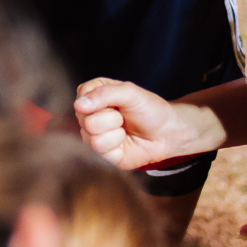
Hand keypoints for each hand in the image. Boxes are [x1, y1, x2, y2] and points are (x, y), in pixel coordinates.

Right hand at [74, 77, 218, 169]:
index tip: (118, 101)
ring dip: (116, 132)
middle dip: (111, 118)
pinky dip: (117, 145)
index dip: (102, 101)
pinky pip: (99, 151)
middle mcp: (89, 116)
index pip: (82, 97)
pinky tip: (124, 141)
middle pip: (86, 120)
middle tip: (124, 117)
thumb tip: (79, 104)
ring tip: (125, 129)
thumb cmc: (150, 109)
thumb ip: (105, 94)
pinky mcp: (102, 154)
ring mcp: (93, 136)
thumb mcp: (131, 92)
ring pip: (91, 136)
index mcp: (93, 96)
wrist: (167, 132)